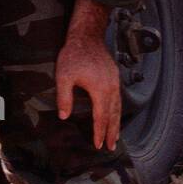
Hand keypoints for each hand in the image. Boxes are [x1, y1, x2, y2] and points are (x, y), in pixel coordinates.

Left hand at [56, 33, 120, 150]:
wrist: (88, 37)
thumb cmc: (74, 55)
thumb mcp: (64, 76)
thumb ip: (64, 97)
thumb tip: (64, 116)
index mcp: (100, 90)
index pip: (101, 116)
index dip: (99, 132)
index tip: (97, 145)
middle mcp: (111, 88)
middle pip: (113, 115)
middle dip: (112, 132)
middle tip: (111, 147)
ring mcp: (115, 83)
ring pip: (118, 108)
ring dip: (117, 124)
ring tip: (115, 136)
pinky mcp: (114, 78)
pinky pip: (118, 99)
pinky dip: (117, 111)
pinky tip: (115, 115)